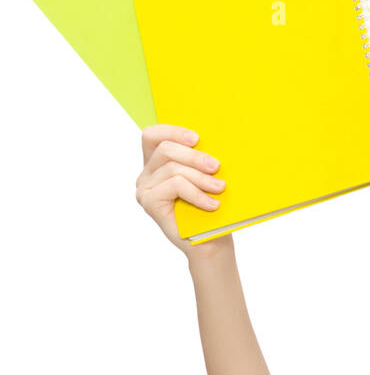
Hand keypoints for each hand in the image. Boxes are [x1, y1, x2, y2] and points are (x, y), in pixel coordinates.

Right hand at [135, 124, 232, 260]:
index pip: (152, 136)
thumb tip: (209, 139)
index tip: (197, 138)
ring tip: (219, 188)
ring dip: (200, 177)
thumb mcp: (205, 177)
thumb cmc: (210, 209)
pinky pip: (174, 185)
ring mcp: (145, 190)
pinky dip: (196, 193)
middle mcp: (146, 175)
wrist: (210, 243)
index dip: (172, 131)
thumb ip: (198, 159)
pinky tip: (211, 204)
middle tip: (216, 166)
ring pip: (172, 168)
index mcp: (156, 163)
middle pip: (164, 149)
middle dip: (194, 156)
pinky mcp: (149, 203)